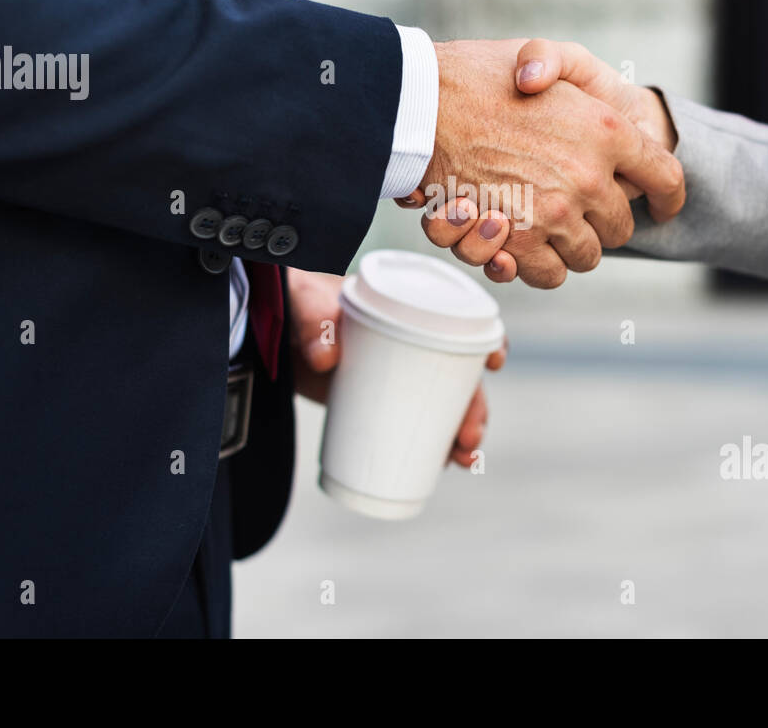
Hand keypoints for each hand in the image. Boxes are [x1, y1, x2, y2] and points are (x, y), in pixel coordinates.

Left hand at [287, 267, 506, 464]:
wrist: (274, 330)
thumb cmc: (298, 303)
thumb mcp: (304, 304)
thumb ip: (313, 323)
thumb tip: (326, 358)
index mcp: (410, 307)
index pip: (461, 321)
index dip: (486, 340)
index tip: (493, 363)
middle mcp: (416, 340)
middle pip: (460, 374)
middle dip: (475, 407)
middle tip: (469, 436)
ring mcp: (402, 373)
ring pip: (446, 404)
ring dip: (463, 431)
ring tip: (463, 458)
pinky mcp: (385, 399)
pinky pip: (419, 423)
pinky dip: (435, 444)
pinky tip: (445, 464)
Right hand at [417, 39, 684, 288]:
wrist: (420, 100)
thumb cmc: (479, 73)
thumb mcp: (547, 55)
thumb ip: (594, 90)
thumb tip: (606, 123)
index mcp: (608, 130)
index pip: (667, 179)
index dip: (669, 197)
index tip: (664, 205)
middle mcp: (589, 177)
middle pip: (621, 226)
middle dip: (603, 218)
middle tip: (576, 201)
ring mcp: (554, 214)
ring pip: (586, 256)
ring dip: (569, 244)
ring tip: (546, 222)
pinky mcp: (517, 242)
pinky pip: (548, 273)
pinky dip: (537, 264)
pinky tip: (522, 242)